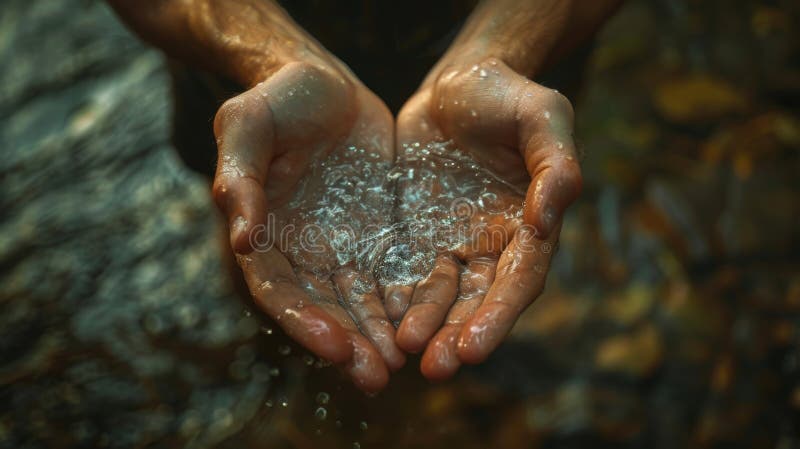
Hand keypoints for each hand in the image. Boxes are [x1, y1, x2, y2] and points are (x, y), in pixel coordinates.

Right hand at [212, 61, 403, 391]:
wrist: (326, 84)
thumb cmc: (277, 99)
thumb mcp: (248, 125)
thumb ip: (240, 178)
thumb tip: (243, 239)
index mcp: (264, 234)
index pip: (279, 291)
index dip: (303, 322)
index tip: (335, 346)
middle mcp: (302, 252)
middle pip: (324, 309)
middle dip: (349, 344)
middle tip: (377, 376)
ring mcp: (343, 247)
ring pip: (362, 302)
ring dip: (379, 335)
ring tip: (404, 364)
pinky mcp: (380, 236)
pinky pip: (395, 274)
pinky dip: (408, 302)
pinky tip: (430, 322)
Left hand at [393, 58, 581, 379]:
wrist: (455, 84)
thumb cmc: (506, 95)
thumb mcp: (541, 114)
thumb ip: (554, 162)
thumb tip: (548, 220)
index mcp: (530, 226)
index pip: (519, 280)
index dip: (498, 315)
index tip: (473, 347)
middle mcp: (492, 246)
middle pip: (478, 301)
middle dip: (458, 336)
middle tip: (435, 369)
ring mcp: (451, 245)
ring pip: (439, 297)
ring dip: (425, 328)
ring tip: (404, 354)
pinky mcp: (414, 237)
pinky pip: (402, 274)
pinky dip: (393, 301)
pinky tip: (375, 324)